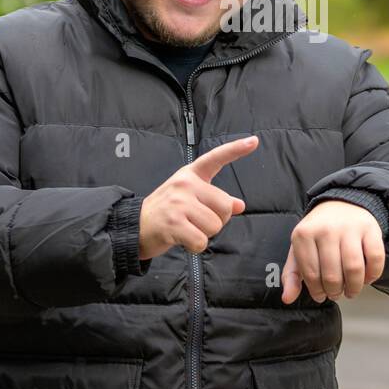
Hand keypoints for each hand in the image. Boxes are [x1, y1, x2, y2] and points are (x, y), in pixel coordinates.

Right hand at [138, 136, 257, 259]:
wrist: (134, 227)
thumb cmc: (165, 212)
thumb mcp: (189, 199)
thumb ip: (214, 200)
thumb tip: (240, 205)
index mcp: (190, 175)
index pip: (216, 158)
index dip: (236, 149)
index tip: (254, 141)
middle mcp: (185, 184)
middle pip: (225, 207)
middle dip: (216, 221)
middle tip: (195, 222)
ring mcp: (178, 203)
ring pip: (215, 226)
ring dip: (204, 235)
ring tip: (186, 229)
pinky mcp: (173, 223)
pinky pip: (201, 241)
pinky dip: (195, 246)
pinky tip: (182, 239)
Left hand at [281, 200, 385, 303]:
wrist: (341, 204)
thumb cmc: (318, 232)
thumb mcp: (299, 249)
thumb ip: (291, 274)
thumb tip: (287, 298)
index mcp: (304, 234)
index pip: (311, 274)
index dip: (317, 291)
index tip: (321, 295)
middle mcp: (326, 229)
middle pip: (332, 275)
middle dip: (335, 291)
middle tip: (336, 293)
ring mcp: (350, 228)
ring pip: (354, 269)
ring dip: (354, 287)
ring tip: (351, 291)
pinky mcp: (370, 228)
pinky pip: (375, 258)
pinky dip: (373, 274)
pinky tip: (366, 278)